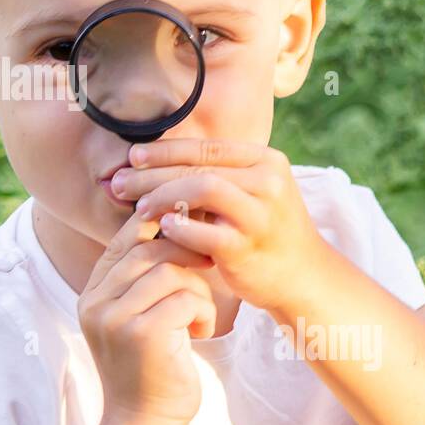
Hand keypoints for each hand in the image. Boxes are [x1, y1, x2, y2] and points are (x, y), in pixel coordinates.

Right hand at [79, 201, 217, 424]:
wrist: (145, 420)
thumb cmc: (150, 364)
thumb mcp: (137, 314)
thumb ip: (142, 277)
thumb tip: (173, 219)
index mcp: (92, 292)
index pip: (125, 238)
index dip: (161, 226)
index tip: (191, 230)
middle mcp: (96, 302)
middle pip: (148, 249)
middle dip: (186, 254)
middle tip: (208, 266)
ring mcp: (115, 318)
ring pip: (169, 271)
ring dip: (197, 290)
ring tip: (199, 314)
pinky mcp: (141, 334)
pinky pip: (185, 298)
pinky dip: (203, 312)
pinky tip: (200, 333)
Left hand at [109, 139, 325, 311]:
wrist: (303, 277)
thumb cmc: (265, 232)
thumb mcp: (250, 194)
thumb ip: (216, 175)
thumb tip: (154, 162)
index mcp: (266, 161)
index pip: (206, 147)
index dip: (165, 150)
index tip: (132, 156)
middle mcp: (268, 182)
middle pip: (199, 167)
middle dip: (153, 174)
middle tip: (120, 183)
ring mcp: (260, 215)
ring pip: (203, 188)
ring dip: (164, 196)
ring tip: (140, 208)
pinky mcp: (248, 247)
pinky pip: (206, 232)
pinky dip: (180, 228)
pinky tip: (162, 228)